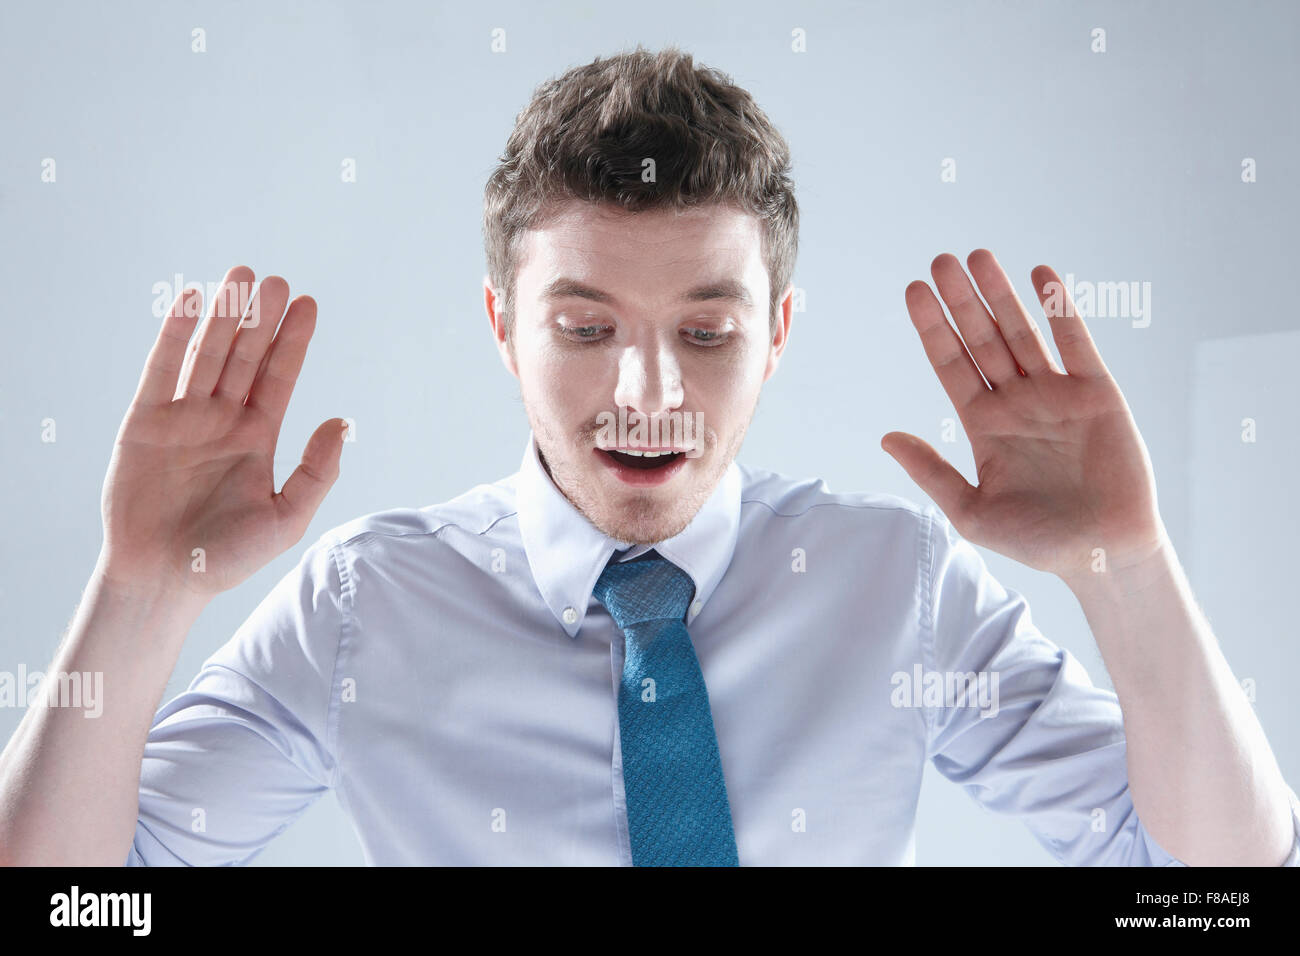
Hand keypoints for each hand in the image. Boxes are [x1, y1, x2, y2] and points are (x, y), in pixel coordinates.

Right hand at [98, 265, 346, 597]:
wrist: (163, 579)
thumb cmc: (226, 557)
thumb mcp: (286, 518)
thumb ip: (316, 471)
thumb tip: (342, 423)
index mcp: (258, 437)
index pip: (279, 377)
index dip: (293, 341)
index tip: (308, 303)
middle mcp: (223, 420)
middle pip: (246, 357)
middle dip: (261, 319)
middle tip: (277, 281)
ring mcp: (184, 417)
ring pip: (207, 354)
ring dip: (223, 316)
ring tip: (241, 278)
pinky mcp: (145, 421)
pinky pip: (161, 369)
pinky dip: (174, 333)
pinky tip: (191, 300)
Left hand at [882, 249, 1166, 581]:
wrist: (1103, 554)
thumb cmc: (1038, 540)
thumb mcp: (972, 511)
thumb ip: (931, 472)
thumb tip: (886, 438)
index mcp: (984, 425)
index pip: (951, 364)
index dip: (933, 328)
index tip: (913, 291)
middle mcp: (1016, 401)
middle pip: (981, 339)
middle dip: (960, 301)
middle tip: (938, 261)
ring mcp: (1056, 393)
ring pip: (1022, 332)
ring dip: (1000, 295)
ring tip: (978, 256)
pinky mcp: (1096, 393)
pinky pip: (1076, 341)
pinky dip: (1059, 308)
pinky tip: (1040, 275)